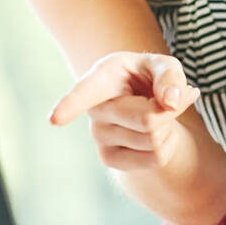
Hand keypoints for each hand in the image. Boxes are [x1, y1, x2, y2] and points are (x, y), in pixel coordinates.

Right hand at [48, 52, 201, 170]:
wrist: (144, 104)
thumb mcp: (164, 66)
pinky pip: (157, 158)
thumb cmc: (151, 77)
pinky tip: (158, 133)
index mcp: (102, 77)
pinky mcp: (108, 158)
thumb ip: (170, 76)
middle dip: (171, 111)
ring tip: (157, 114)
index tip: (54, 119)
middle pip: (147, 121)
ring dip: (170, 126)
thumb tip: (171, 102)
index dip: (70, 105)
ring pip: (154, 141)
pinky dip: (170, 144)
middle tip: (169, 99)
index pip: (85, 92)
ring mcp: (98, 136)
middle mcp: (94, 109)